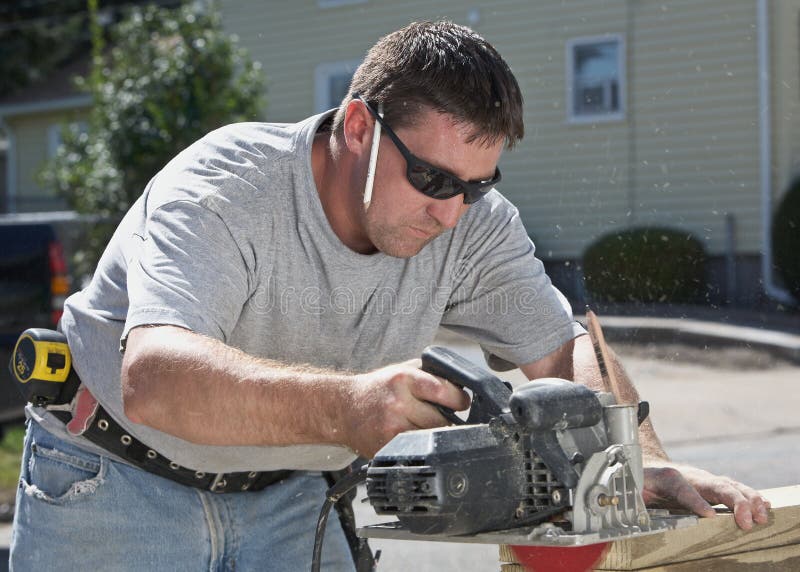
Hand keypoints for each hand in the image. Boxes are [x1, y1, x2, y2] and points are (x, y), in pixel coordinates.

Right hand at [342, 359, 469, 457]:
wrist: (344, 408)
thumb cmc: (378, 388)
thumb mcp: (402, 369)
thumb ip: (430, 373)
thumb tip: (462, 384)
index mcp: (405, 379)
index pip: (446, 391)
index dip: (460, 400)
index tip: (461, 403)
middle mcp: (398, 402)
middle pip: (442, 420)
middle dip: (448, 420)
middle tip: (443, 417)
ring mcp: (392, 427)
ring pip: (432, 438)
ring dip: (435, 435)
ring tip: (426, 426)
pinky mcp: (387, 447)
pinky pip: (417, 450)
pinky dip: (420, 446)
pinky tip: (412, 437)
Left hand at [643, 462, 770, 529]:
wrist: (648, 465)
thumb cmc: (641, 480)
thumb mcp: (635, 487)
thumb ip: (639, 496)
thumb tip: (644, 515)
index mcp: (669, 477)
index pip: (683, 489)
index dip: (695, 502)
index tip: (709, 516)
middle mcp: (692, 476)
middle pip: (715, 485)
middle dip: (734, 501)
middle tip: (746, 520)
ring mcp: (705, 480)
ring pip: (729, 486)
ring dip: (748, 500)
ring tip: (761, 515)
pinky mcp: (713, 487)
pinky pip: (734, 490)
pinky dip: (750, 498)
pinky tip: (764, 507)